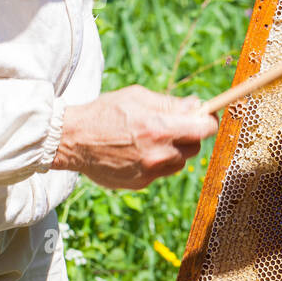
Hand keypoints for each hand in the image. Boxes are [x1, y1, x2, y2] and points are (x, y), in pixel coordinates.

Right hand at [51, 86, 217, 189]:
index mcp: (160, 128)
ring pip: (179, 162)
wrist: (72, 140)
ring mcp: (150, 172)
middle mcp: (159, 154)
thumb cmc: (104, 112)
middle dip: (188, 134)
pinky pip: (160, 172)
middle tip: (172, 125)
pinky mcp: (141, 183)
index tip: (206, 116)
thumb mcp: (137, 97)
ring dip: (172, 150)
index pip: (205, 128)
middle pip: (195, 147)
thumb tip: (197, 106)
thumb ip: (170, 103)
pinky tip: (136, 151)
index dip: (208, 120)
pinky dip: (155, 162)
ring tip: (149, 139)